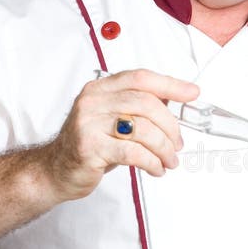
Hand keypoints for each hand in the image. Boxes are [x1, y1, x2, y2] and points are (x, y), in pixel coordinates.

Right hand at [43, 68, 199, 201]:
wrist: (55, 169)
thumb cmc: (90, 144)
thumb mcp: (113, 120)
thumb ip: (138, 109)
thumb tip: (174, 103)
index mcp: (100, 89)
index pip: (140, 78)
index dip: (170, 85)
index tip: (192, 92)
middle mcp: (93, 102)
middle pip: (146, 104)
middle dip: (170, 126)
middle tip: (177, 143)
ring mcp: (89, 124)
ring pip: (143, 129)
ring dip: (164, 148)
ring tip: (169, 160)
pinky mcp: (90, 148)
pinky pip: (133, 152)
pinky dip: (152, 162)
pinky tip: (156, 169)